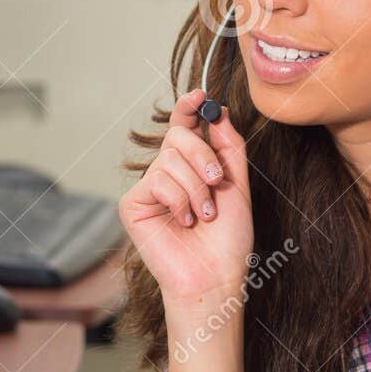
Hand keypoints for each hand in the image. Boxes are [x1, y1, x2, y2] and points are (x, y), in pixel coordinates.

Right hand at [119, 89, 252, 307]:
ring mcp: (149, 188)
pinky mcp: (133, 205)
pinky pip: (157, 181)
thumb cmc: (227, 240)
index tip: (200, 95)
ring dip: (196, 188)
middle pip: (178, 136)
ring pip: (170, 159)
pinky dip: (179, 200)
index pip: (185, 127)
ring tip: (203, 214)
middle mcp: (167, 173)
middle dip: (203, 157)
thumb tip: (218, 111)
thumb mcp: (237, 185)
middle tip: (217, 183)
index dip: (189, 107)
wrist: (215, 276)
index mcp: (192, 167)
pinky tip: (184, 221)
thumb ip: (228, 147)